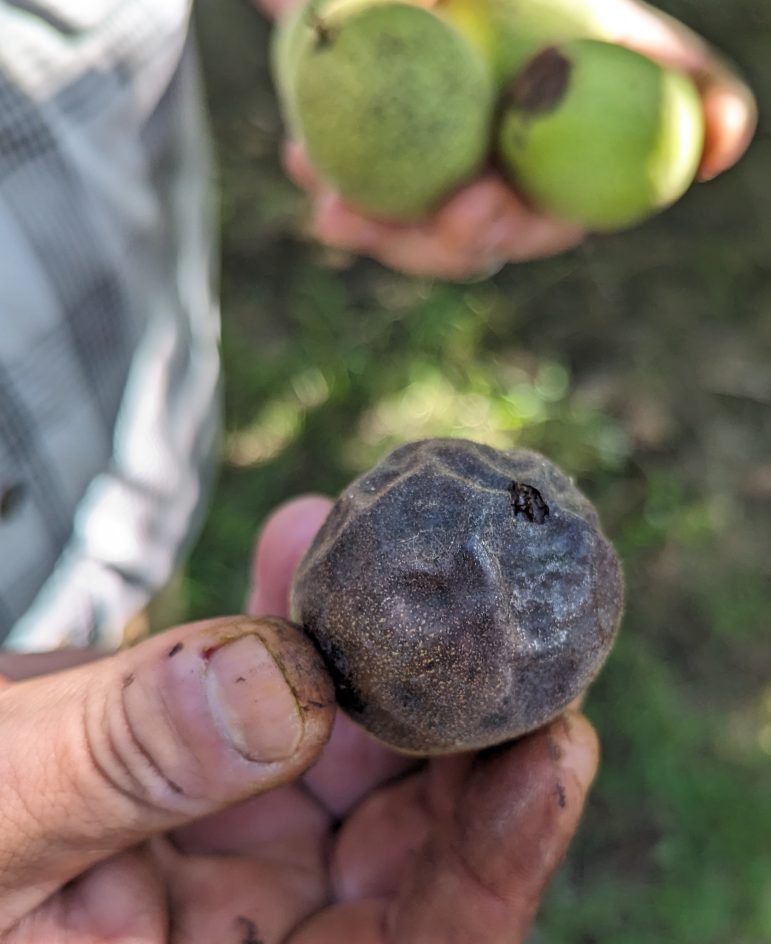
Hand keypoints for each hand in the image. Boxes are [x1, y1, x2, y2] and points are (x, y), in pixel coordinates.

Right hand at [0, 497, 598, 941]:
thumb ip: (118, 761)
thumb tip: (277, 686)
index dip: (486, 875)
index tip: (549, 755)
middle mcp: (233, 938)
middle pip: (400, 854)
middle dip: (459, 736)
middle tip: (502, 624)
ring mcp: (220, 849)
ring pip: (350, 756)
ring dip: (382, 652)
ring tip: (401, 554)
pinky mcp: (198, 765)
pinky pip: (275, 694)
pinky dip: (293, 618)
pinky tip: (302, 537)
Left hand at [282, 0, 755, 278]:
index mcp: (590, 72)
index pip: (669, 96)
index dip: (708, 118)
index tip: (720, 126)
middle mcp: (552, 146)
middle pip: (556, 212)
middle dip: (514, 226)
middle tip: (473, 211)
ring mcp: (492, 191)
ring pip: (467, 244)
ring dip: (412, 244)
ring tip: (340, 214)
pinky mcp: (430, 213)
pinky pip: (400, 236)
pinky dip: (357, 225)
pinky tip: (317, 197)